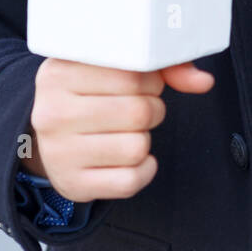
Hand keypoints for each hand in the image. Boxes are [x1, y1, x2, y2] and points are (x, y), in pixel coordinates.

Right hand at [22, 56, 214, 202]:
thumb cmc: (89, 95)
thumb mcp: (111, 68)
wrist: (48, 139)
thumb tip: (203, 81)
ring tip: (128, 130)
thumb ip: (161, 66)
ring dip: (144, 139)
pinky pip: (131, 180)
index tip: (143, 81)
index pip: (131, 72)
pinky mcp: (73, 184)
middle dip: (152, 109)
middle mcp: (53, 111)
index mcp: (60, 71)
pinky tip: (130, 158)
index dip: (151, 79)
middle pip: (138, 111)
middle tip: (139, 107)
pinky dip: (143, 169)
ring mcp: (59, 152)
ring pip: (137, 146)